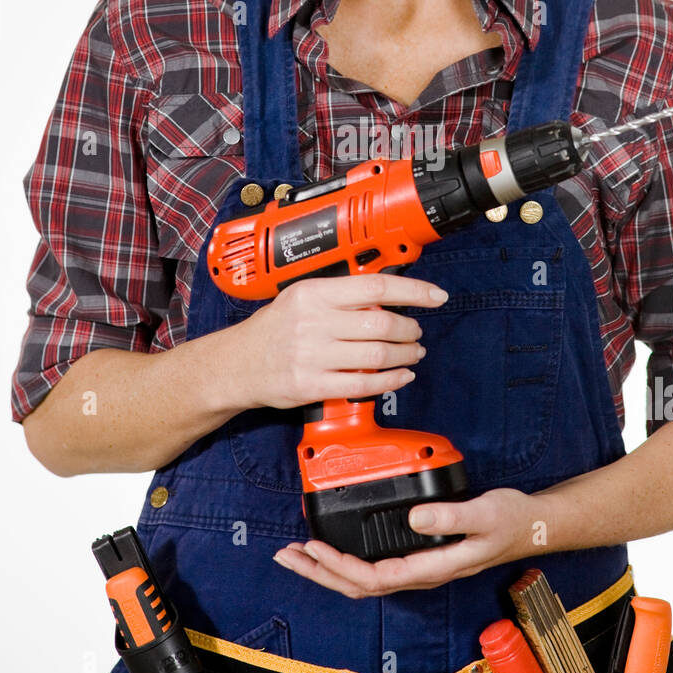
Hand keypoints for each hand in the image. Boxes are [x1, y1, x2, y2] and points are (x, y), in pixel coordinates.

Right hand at [214, 271, 447, 412]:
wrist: (236, 364)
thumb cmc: (273, 329)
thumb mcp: (300, 298)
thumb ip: (340, 296)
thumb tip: (388, 295)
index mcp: (314, 293)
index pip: (375, 286)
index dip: (413, 291)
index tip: (436, 296)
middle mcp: (314, 322)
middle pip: (382, 322)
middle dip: (410, 329)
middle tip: (416, 331)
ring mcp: (313, 355)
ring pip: (378, 354)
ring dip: (405, 354)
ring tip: (412, 352)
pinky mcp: (313, 385)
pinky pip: (364, 384)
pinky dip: (391, 380)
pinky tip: (402, 376)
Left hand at [273, 488, 537, 596]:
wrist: (532, 526)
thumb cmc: (510, 521)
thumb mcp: (485, 514)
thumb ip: (451, 516)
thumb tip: (415, 518)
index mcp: (431, 569)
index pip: (374, 577)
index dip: (339, 565)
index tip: (313, 546)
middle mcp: (420, 574)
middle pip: (358, 585)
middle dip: (319, 573)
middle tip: (287, 554)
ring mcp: (419, 569)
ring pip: (363, 579)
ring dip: (327, 569)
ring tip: (299, 554)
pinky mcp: (419, 557)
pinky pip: (374, 567)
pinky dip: (347, 559)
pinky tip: (336, 548)